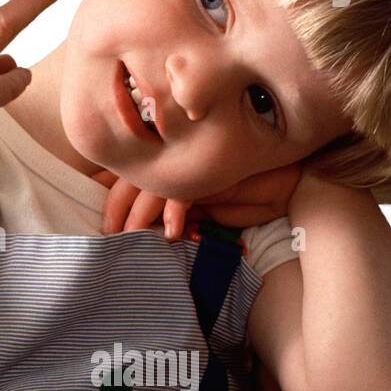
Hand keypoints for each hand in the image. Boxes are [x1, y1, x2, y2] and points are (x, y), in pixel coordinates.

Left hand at [93, 163, 303, 237]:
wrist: (297, 184)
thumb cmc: (251, 193)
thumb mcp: (207, 205)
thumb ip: (175, 207)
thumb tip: (145, 223)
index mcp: (173, 158)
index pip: (130, 169)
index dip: (108, 188)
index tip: (94, 210)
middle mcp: (180, 154)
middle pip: (132, 175)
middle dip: (116, 207)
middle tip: (107, 233)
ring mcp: (195, 159)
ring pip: (152, 183)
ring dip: (141, 214)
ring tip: (132, 237)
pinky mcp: (215, 170)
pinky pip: (185, 190)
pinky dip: (177, 211)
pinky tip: (176, 231)